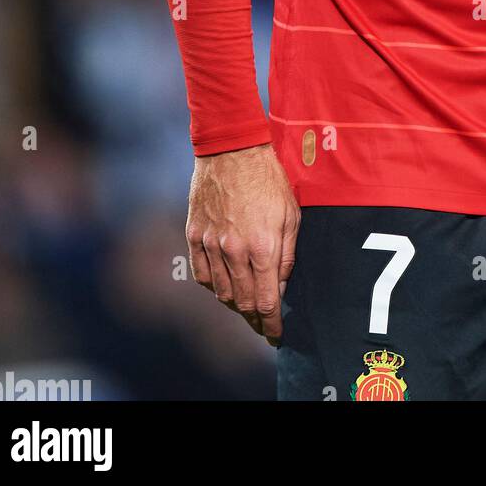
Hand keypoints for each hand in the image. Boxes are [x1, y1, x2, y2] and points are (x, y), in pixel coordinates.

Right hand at [186, 142, 300, 344]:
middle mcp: (234, 251)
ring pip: (220, 292)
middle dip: (255, 320)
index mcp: (262, 247)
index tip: (276, 336)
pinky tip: (223, 285)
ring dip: (235, 305)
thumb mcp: (291, 214)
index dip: (271, 325)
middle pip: (242, 302)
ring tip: (246, 307)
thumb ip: (287, 255)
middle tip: (262, 327)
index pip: (267, 301)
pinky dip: (212, 286)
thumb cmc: (268, 179)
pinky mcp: (194, 235)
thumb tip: (282, 287)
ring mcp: (210, 244)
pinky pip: (201, 274)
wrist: (232, 150)